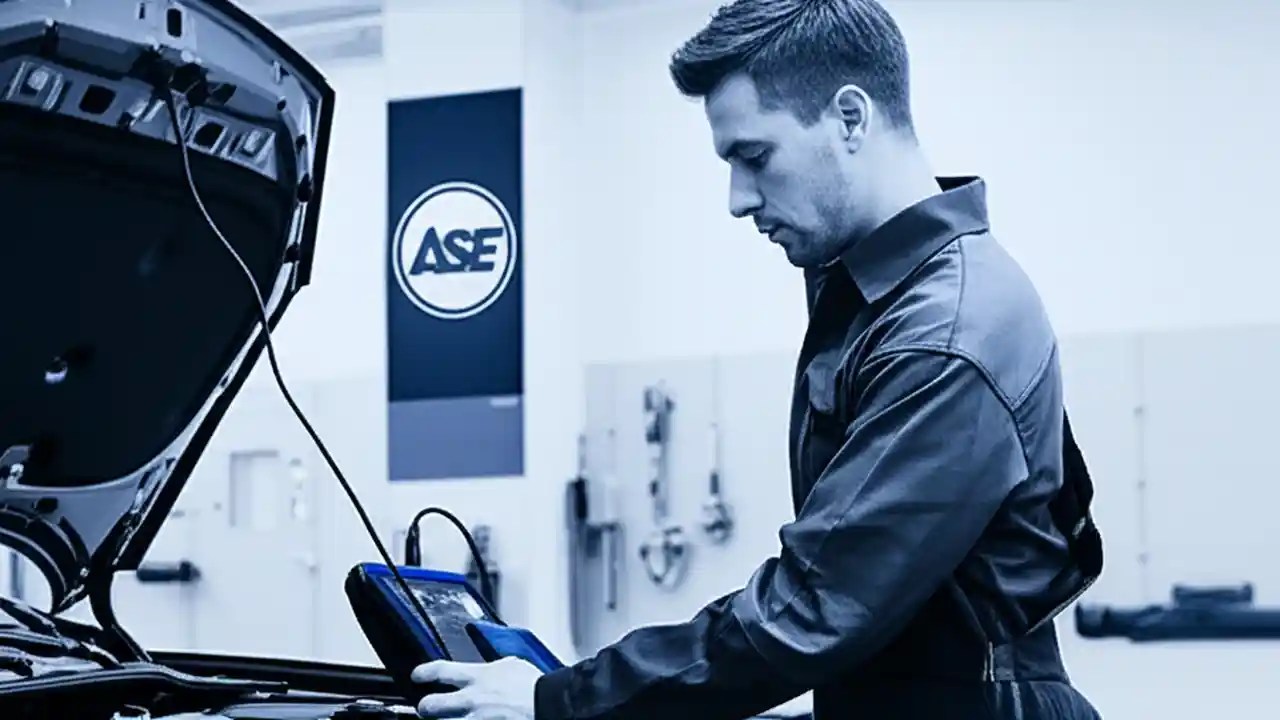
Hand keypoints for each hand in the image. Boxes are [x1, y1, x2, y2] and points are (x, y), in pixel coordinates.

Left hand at [412, 656, 540, 718]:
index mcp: (478, 677)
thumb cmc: (535, 686)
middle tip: (427, 708)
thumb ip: (492, 668)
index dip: (423, 673)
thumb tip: (485, 667)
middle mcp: (471, 700)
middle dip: (425, 708)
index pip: (439, 670)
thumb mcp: (511, 666)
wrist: (551, 704)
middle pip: (429, 705)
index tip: (417, 676)